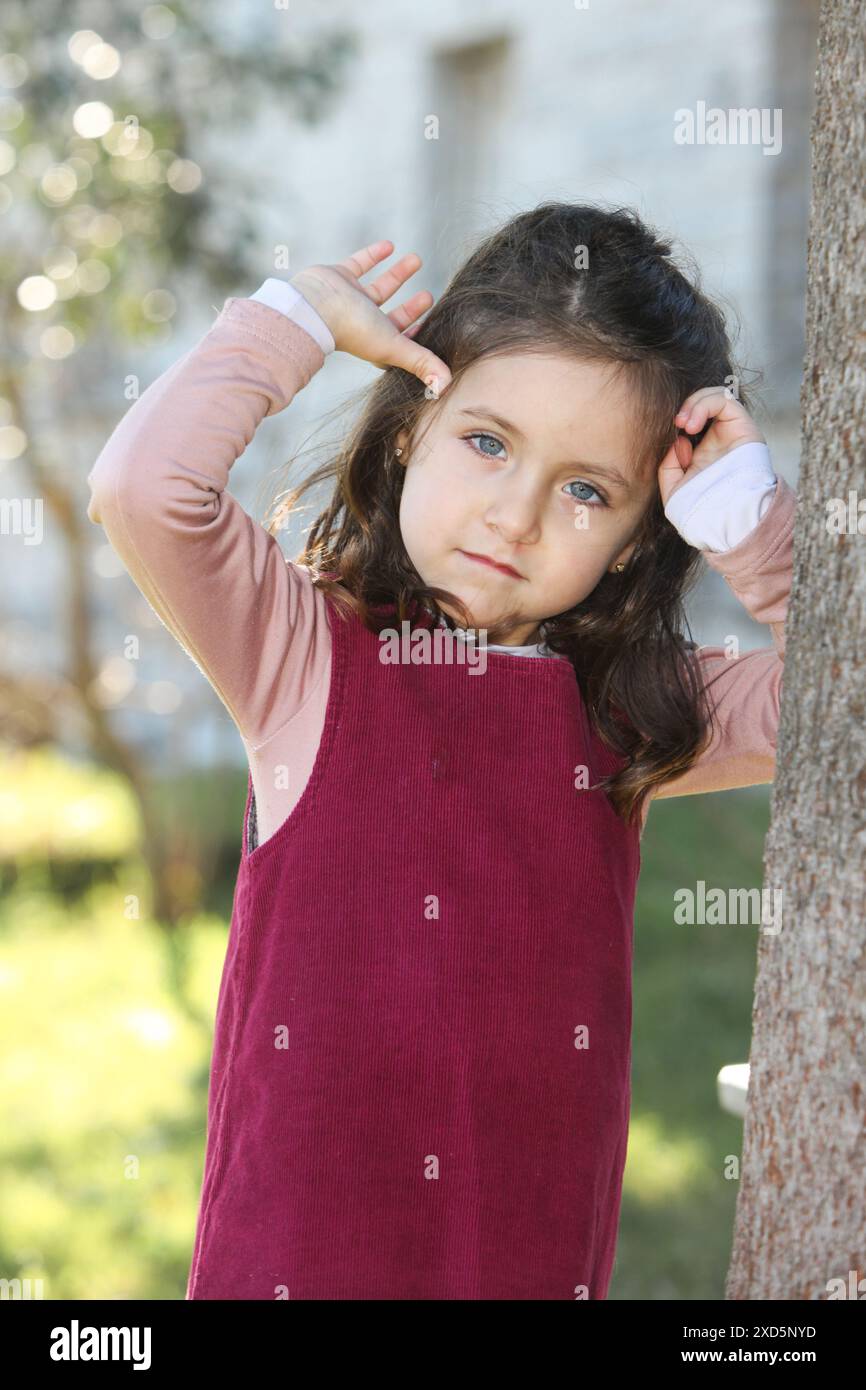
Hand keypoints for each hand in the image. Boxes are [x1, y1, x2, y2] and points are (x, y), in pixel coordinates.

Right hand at [289, 241, 451, 395]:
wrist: (313, 307)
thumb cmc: (352, 330)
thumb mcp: (394, 346)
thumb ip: (422, 363)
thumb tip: (446, 387)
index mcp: (375, 342)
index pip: (401, 342)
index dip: (416, 337)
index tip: (433, 326)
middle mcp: (363, 323)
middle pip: (392, 316)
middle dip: (411, 308)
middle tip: (429, 296)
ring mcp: (350, 300)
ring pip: (379, 287)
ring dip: (398, 274)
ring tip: (417, 259)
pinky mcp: (339, 277)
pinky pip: (358, 264)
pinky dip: (373, 255)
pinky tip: (390, 245)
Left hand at [657, 386, 766, 508]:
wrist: (723, 517)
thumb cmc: (700, 509)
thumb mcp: (674, 489)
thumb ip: (667, 466)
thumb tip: (678, 441)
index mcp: (705, 450)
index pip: (693, 417)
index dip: (679, 419)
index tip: (670, 436)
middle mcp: (720, 437)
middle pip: (704, 402)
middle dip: (687, 406)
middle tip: (676, 423)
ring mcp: (733, 431)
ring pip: (715, 396)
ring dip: (694, 403)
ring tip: (684, 424)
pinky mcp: (744, 426)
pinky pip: (724, 399)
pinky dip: (704, 404)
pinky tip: (692, 424)